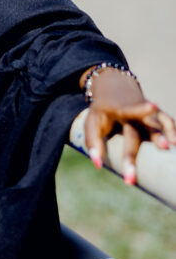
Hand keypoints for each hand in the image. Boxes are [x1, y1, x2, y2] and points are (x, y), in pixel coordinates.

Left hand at [80, 66, 175, 183]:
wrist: (113, 87)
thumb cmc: (101, 112)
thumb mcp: (91, 122)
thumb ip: (93, 143)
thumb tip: (98, 166)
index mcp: (116, 109)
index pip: (127, 110)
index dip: (139, 109)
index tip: (153, 106)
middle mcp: (134, 110)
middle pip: (136, 132)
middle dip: (133, 154)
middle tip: (136, 171)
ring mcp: (148, 112)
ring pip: (157, 124)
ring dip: (164, 135)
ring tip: (170, 146)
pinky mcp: (157, 114)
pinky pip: (168, 122)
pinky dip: (173, 131)